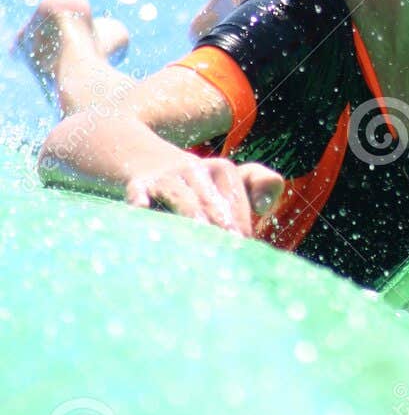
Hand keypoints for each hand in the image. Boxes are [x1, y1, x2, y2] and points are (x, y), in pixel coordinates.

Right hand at [126, 158, 284, 236]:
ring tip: (199, 237)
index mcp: (223, 170)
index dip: (241, 225)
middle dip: (219, 227)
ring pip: (181, 198)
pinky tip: (141, 208)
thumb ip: (264, 184)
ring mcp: (166, 177)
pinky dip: (140, 199)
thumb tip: (264, 205)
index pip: (236, 201)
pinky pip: (139, 192)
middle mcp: (195, 169)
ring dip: (191, 216)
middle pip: (211, 201)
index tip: (243, 248)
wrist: (152, 162)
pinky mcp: (139, 185)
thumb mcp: (236, 180)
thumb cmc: (205, 185)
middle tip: (227, 252)